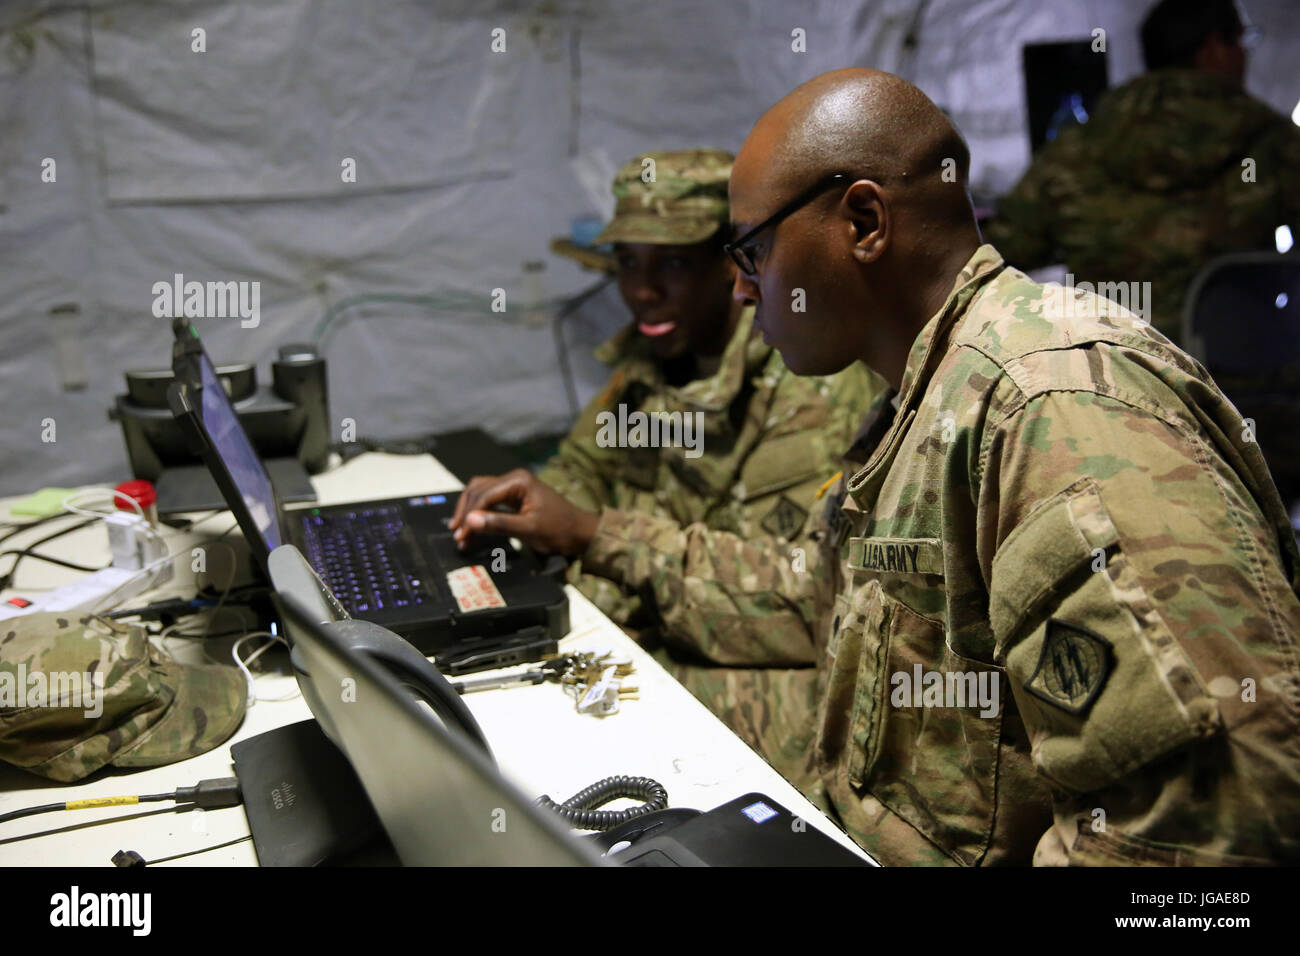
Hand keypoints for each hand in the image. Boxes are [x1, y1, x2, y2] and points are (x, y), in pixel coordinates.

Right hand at [448, 469, 599, 556]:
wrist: (580, 533)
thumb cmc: (559, 530)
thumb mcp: (528, 529)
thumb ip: (499, 524)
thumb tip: (470, 521)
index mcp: (518, 481)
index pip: (484, 495)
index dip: (470, 515)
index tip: (461, 535)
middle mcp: (514, 479)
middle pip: (478, 491)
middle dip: (466, 513)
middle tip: (458, 536)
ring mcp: (514, 486)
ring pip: (481, 495)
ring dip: (470, 512)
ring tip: (462, 534)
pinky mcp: (514, 497)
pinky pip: (490, 502)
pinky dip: (480, 515)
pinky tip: (474, 529)